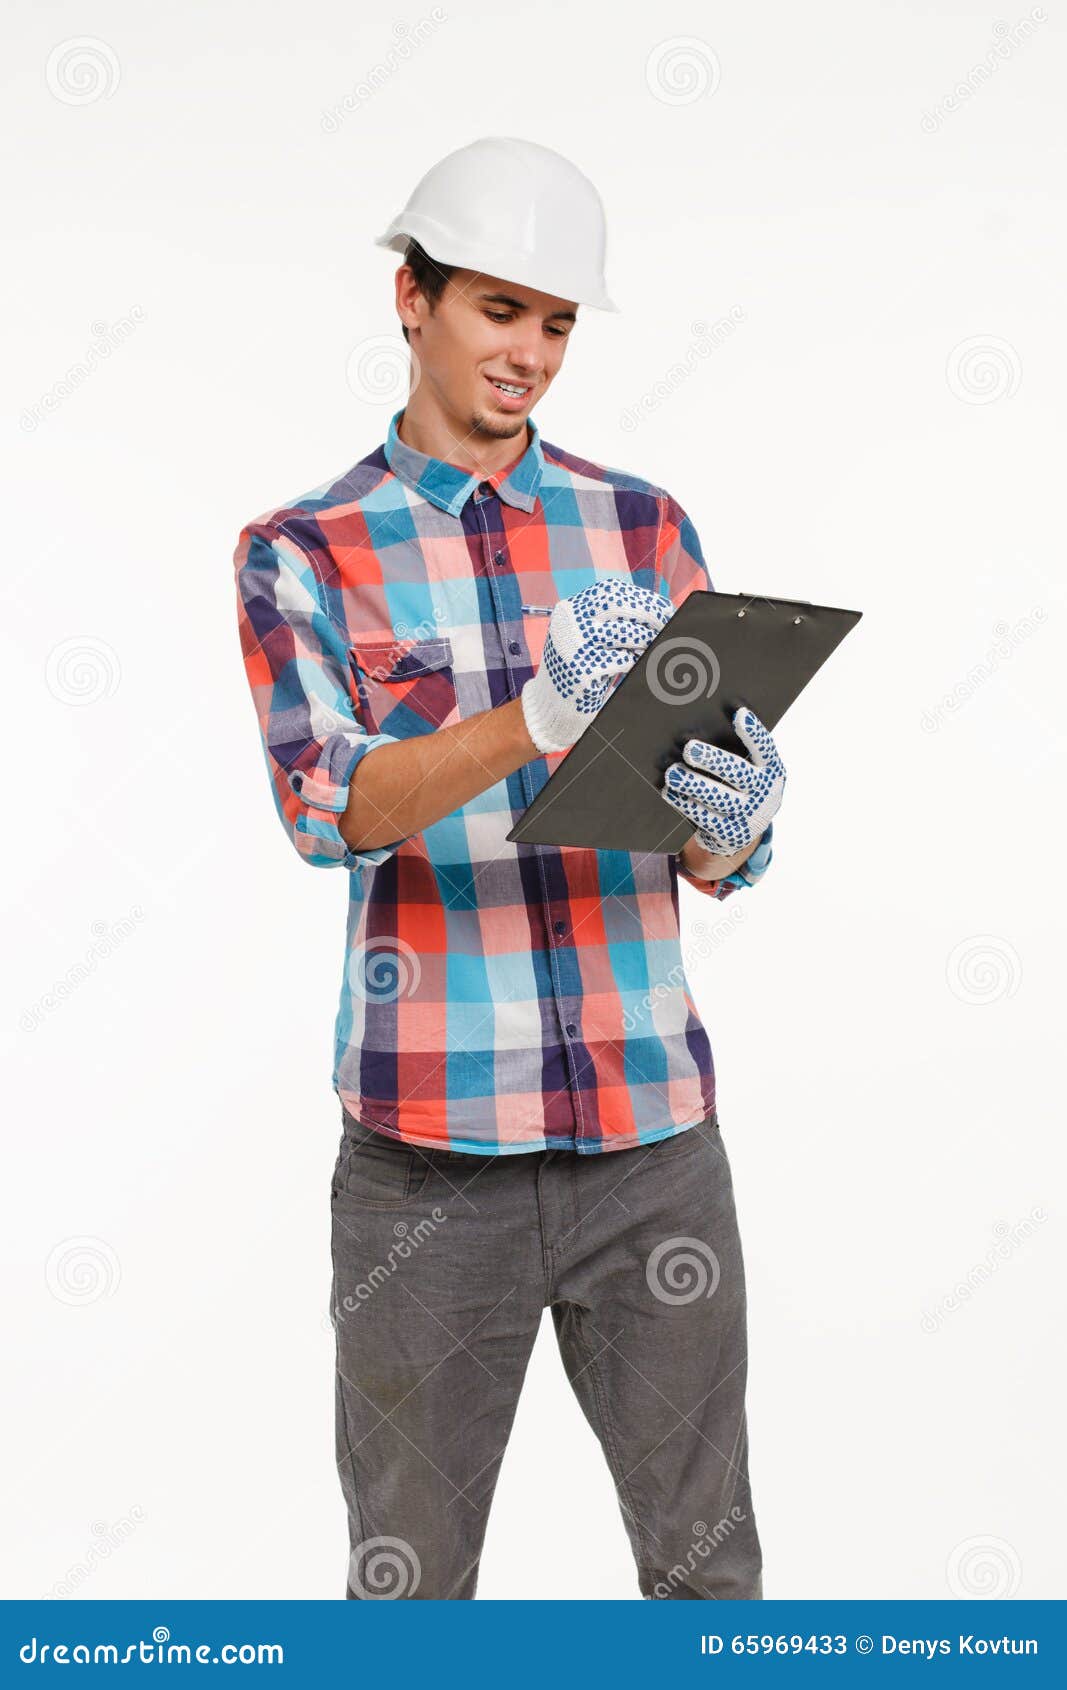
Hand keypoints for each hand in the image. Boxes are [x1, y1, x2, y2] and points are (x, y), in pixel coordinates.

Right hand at [520, 579, 672, 753]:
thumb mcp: (586, 638)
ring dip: (647, 640)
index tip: (664, 609)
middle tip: (668, 626)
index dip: (642, 599)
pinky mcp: (583, 671)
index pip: (612, 593)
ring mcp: (574, 646)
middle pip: (620, 607)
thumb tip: (656, 613)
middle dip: (650, 615)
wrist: (549, 707)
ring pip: (625, 633)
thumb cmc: (576, 670)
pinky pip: (623, 661)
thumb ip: (610, 623)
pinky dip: (636, 663)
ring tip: (654, 648)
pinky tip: (638, 668)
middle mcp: (570, 622)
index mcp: (571, 609)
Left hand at [661, 707, 785, 856]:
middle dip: (713, 760)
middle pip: (738, 773)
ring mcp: (748, 816)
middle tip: (689, 749)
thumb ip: (739, 750)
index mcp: (772, 770)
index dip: (753, 731)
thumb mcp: (753, 769)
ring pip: (719, 797)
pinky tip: (670, 793)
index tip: (738, 713)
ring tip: (672, 773)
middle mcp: (764, 793)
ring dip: (693, 784)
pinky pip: (705, 819)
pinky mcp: (730, 834)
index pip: (765, 748)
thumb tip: (705, 721)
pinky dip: (686, 804)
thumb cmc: (744, 787)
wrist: (749, 829)